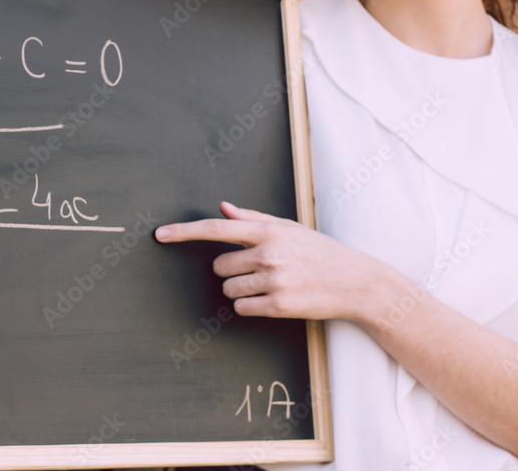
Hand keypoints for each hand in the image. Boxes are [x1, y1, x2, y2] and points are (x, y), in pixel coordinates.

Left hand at [155, 201, 380, 321]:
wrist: (356, 282)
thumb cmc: (320, 252)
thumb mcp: (290, 228)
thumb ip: (253, 219)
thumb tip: (223, 208)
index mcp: (268, 231)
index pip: (216, 229)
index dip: (185, 232)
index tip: (161, 235)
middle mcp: (268, 253)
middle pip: (218, 267)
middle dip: (231, 271)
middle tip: (258, 271)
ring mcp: (274, 281)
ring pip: (229, 290)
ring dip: (242, 290)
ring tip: (272, 285)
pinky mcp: (279, 306)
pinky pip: (243, 308)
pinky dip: (252, 306)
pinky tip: (275, 299)